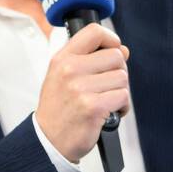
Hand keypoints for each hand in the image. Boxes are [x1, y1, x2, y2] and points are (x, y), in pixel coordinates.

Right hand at [35, 24, 130, 163]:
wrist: (49, 139)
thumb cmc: (59, 107)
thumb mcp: (63, 76)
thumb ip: (90, 60)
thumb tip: (123, 50)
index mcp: (62, 58)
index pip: (95, 32)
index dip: (111, 40)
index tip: (112, 50)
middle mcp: (70, 69)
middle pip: (116, 56)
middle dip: (118, 72)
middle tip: (106, 86)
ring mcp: (81, 88)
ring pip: (123, 78)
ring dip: (120, 92)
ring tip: (105, 100)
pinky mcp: (93, 106)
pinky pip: (123, 97)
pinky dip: (122, 107)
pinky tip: (109, 112)